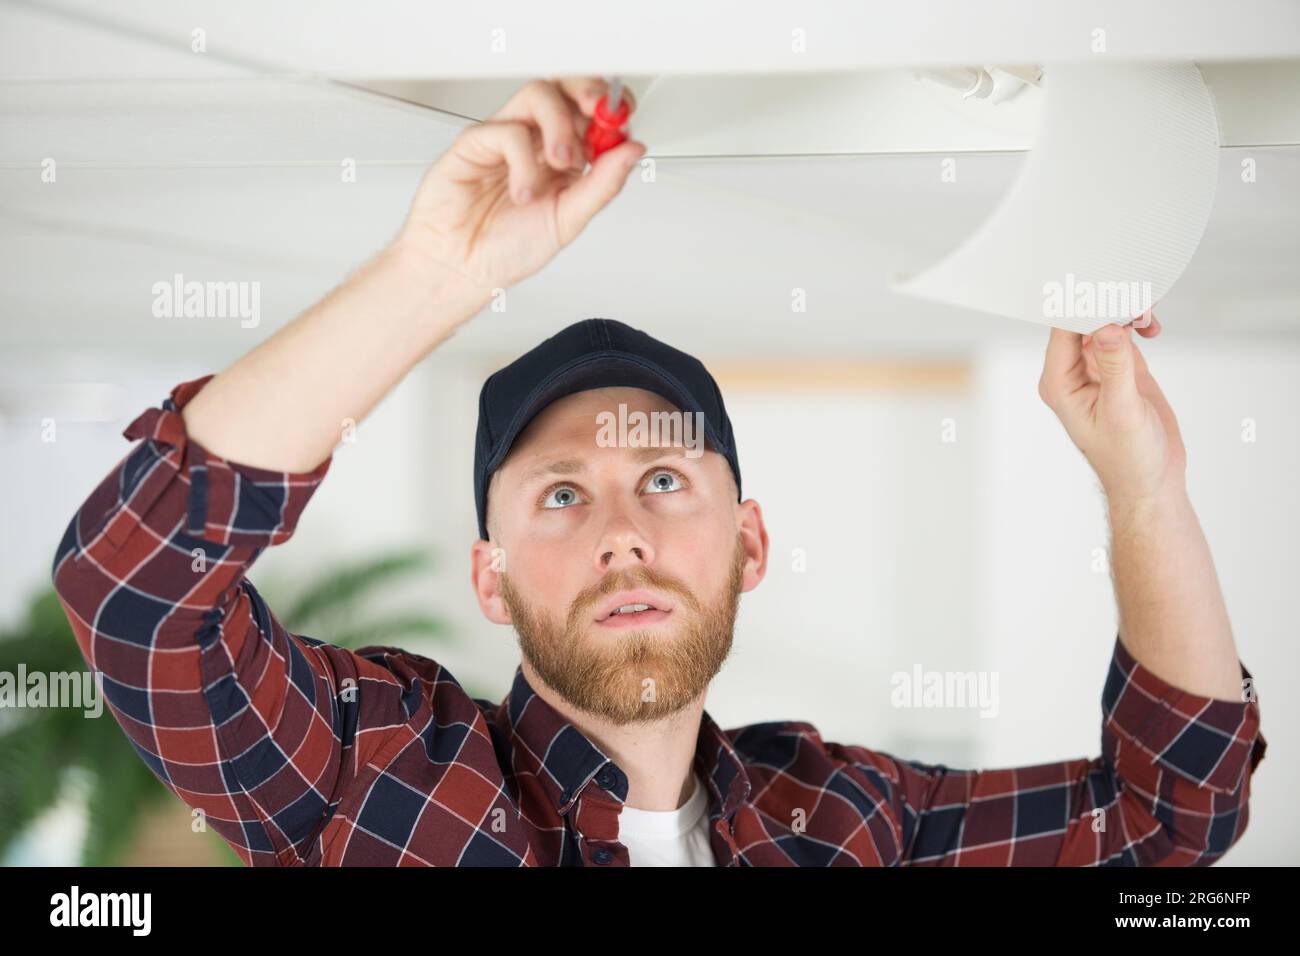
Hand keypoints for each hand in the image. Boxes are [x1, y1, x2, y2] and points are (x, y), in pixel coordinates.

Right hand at [395, 76, 645, 296]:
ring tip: (562, 163)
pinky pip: (506, 129)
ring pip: (538, 95)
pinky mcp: (475, 143)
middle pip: (565, 88)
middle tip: (601, 115)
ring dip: (560, 124)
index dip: (612, 108)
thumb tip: (633, 152)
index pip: (592, 112)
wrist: (461, 269)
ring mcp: (505, 137)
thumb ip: (602, 186)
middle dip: (589, 92)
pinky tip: (523, 192)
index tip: (624, 121)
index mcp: (564, 157)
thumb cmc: (506, 249)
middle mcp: (535, 140)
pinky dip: (523, 161)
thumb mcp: (568, 221)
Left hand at [1037, 310, 1186, 506]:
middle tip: (1137, 299)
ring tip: (1148, 317)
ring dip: (1125, 310)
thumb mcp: (1122, 411)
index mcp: (1058, 383)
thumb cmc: (1128, 458)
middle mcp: (1071, 372)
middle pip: (1081, 320)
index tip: (1113, 288)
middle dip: (1108, 303)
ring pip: (1103, 322)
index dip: (1085, 304)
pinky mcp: (1119, 367)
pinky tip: (1152, 328)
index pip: (1064, 330)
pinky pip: (1121, 332)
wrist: (1151, 480)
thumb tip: (1107, 328)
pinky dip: (1136, 322)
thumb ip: (1115, 367)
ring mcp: (1095, 368)